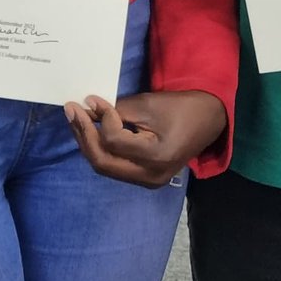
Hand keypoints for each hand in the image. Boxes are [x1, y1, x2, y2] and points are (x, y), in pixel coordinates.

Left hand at [64, 90, 226, 188]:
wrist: (209, 119)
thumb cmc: (182, 107)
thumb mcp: (148, 104)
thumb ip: (117, 110)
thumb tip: (87, 108)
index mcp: (156, 158)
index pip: (114, 142)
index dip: (101, 119)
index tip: (94, 99)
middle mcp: (150, 177)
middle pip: (103, 163)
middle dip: (84, 135)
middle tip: (70, 110)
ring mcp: (148, 182)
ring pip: (106, 167)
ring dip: (88, 142)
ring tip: (76, 119)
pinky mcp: (145, 178)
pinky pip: (115, 166)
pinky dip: (101, 148)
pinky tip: (91, 131)